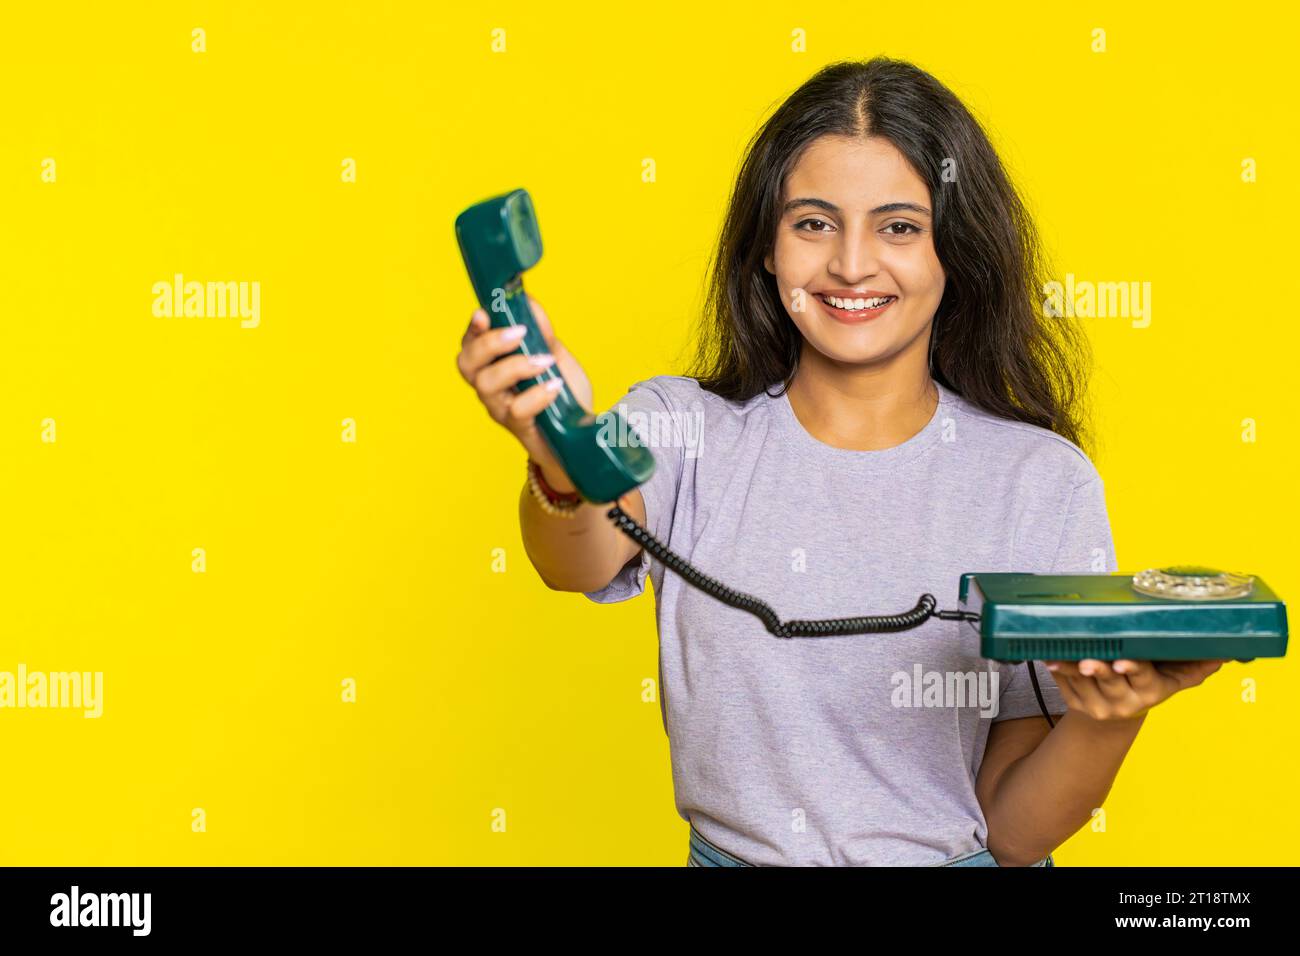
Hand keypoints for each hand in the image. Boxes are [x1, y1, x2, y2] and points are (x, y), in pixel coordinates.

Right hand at [455, 295, 593, 486]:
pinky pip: (517, 410)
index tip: (484, 314)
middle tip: (520, 333)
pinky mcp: (519, 427)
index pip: (470, 343)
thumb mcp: (554, 353)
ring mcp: (500, 408)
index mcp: (493, 363)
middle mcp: (489, 386)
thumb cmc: (562, 391)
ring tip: (545, 361)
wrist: (581, 432)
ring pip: (486, 384)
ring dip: (516, 366)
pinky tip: (555, 386)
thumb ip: (540, 330)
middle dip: (489, 343)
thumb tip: (527, 301)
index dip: (472, 328)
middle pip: (466, 363)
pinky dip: (536, 394)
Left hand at [1043, 659, 1226, 721]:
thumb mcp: (1171, 679)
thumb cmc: (1147, 686)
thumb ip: (1193, 668)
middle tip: (1089, 661)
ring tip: (1059, 652)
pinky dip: (1056, 668)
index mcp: (1149, 691)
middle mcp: (1124, 701)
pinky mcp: (1075, 703)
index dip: (1132, 668)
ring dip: (1069, 666)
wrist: (1117, 716)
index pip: (1142, 677)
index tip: (1123, 662)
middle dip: (1098, 670)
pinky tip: (1047, 654)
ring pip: (1081, 681)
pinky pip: (1062, 683)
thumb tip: (1223, 654)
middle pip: (1109, 682)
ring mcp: (1097, 704)